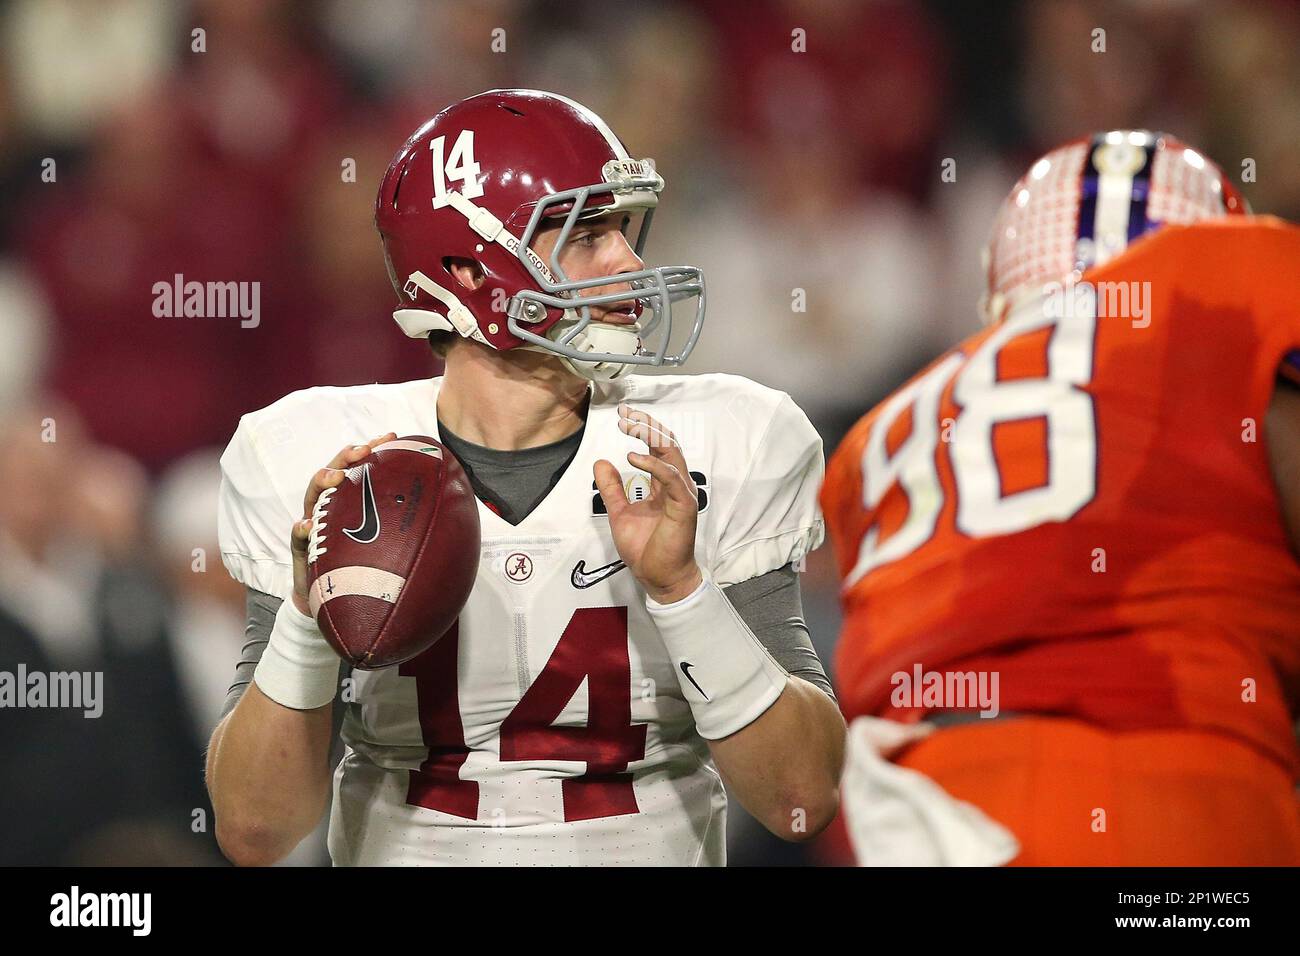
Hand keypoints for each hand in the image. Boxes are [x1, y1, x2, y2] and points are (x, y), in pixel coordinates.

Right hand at [291, 432, 396, 615]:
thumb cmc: (364, 563)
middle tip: (364, 450)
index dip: (375, 448)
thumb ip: (408, 523)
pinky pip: (298, 535)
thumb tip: (450, 511)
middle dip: (347, 456)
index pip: (361, 467)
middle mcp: (331, 505)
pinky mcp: (303, 546)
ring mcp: (315, 522)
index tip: (392, 436)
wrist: (335, 598)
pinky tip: (308, 525)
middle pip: (335, 470)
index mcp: (352, 498)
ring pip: (313, 495)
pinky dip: (302, 528)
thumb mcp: (388, 539)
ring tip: (335, 477)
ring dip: (323, 480)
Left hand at [594, 404, 702, 603]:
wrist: (658, 577)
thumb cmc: (646, 548)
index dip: (643, 430)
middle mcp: (676, 485)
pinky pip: (672, 478)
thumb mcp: (620, 512)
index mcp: (664, 485)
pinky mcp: (684, 506)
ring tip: (629, 426)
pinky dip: (654, 465)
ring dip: (651, 437)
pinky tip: (634, 457)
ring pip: (672, 455)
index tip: (624, 417)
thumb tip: (601, 463)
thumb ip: (612, 488)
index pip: (658, 448)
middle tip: (626, 414)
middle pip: (667, 444)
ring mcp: (682, 494)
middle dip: (647, 425)